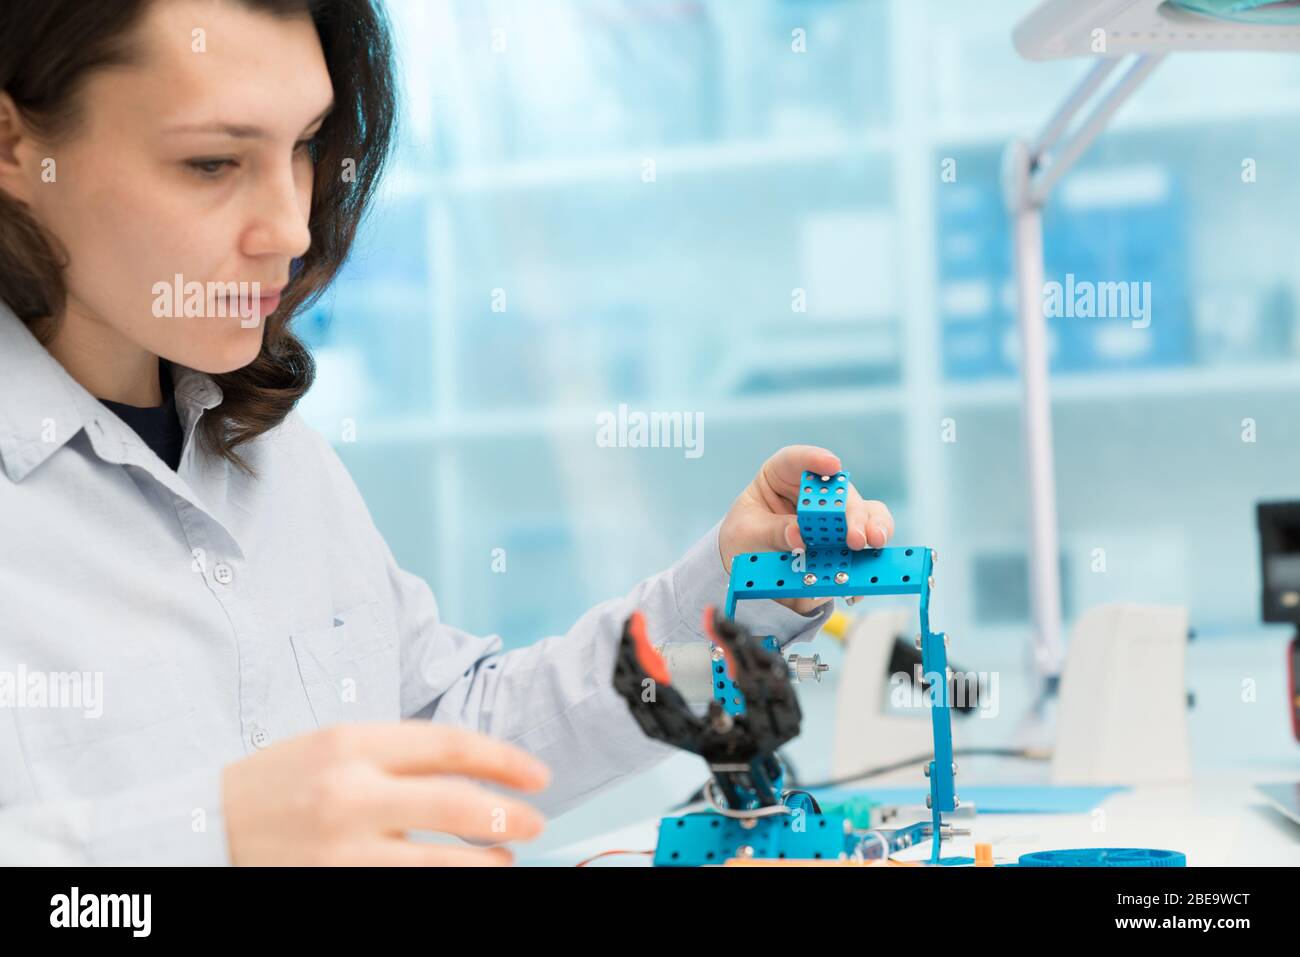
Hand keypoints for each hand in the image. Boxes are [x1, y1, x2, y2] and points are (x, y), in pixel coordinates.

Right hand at [221, 721, 550, 865]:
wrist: (198, 828)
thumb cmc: (279, 782)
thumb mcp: (334, 747)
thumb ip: (398, 756)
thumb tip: (477, 774)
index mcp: (351, 743)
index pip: (450, 745)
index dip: (505, 761)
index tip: (539, 775)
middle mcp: (349, 793)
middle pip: (456, 803)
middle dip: (508, 814)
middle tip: (534, 821)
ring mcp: (340, 849)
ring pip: (441, 861)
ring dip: (486, 863)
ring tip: (504, 859)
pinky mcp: (333, 887)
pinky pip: (407, 890)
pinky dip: (444, 885)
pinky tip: (462, 879)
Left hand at [718, 445, 893, 614]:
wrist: (745, 571)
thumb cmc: (743, 539)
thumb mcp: (747, 533)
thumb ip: (771, 532)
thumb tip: (798, 535)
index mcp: (781, 477)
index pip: (795, 461)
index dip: (814, 460)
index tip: (832, 465)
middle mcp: (813, 493)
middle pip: (839, 491)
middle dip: (852, 511)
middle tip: (855, 534)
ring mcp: (832, 518)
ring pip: (864, 513)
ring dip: (873, 527)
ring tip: (872, 544)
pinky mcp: (842, 544)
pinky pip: (865, 546)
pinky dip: (868, 559)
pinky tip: (866, 572)